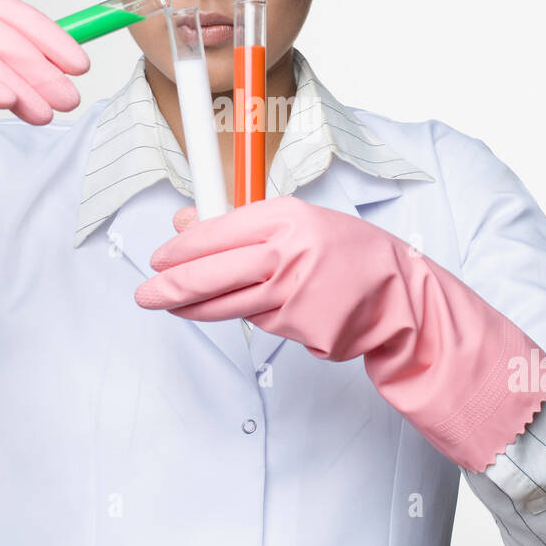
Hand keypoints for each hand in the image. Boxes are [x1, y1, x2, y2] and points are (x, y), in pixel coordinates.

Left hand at [134, 196, 545, 471]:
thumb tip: (187, 225)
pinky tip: (244, 308)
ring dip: (190, 308)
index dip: (181, 248)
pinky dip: (244, 315)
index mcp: (286, 217)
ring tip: (167, 305)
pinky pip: (258, 321)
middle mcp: (286, 253)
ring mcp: (291, 294)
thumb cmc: (349, 252)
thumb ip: (245, 225)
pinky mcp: (298, 327)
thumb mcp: (301, 222)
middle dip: (169, 285)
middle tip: (145, 293)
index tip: (161, 256)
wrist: (400, 294)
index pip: (217, 231)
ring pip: (225, 303)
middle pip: (211, 272)